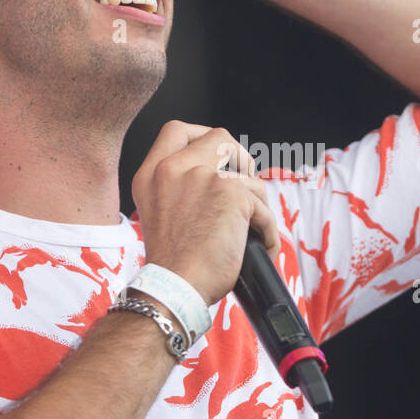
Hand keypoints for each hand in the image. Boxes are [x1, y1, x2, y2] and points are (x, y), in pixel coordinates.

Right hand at [132, 120, 280, 307]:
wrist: (175, 287)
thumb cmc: (171, 265)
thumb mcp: (160, 213)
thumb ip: (179, 188)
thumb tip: (216, 178)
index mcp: (152, 175)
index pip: (176, 131)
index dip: (201, 135)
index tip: (216, 152)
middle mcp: (174, 169)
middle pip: (220, 138)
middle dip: (240, 158)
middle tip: (244, 185)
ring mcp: (203, 177)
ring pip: (249, 175)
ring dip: (256, 203)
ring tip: (250, 230)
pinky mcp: (231, 193)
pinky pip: (262, 206)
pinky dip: (267, 230)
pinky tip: (261, 247)